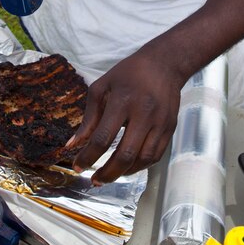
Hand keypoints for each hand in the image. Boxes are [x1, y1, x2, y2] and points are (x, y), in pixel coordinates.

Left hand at [69, 47, 185, 184]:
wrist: (164, 64)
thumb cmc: (129, 73)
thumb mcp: (102, 87)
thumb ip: (88, 118)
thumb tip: (73, 144)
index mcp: (123, 100)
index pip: (104, 137)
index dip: (88, 156)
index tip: (77, 166)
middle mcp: (144, 113)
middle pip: (125, 154)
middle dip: (107, 173)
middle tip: (95, 180)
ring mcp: (160, 122)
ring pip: (142, 159)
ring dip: (124, 173)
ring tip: (109, 175)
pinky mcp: (170, 128)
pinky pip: (155, 156)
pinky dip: (140, 166)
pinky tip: (127, 167)